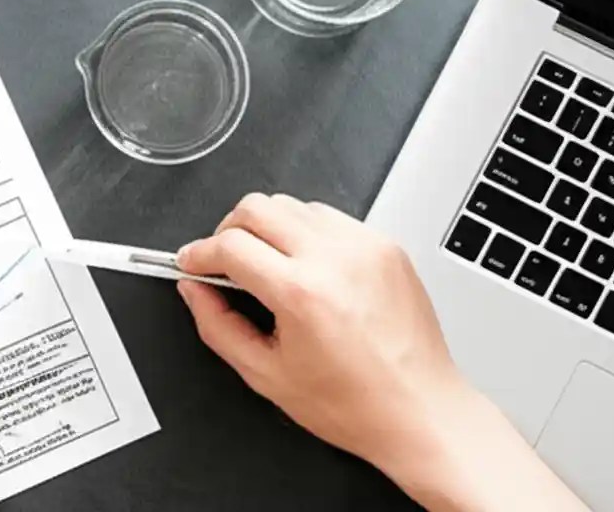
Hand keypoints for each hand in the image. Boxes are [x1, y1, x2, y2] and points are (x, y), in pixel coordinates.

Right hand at [177, 194, 585, 511]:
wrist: (421, 410)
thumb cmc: (354, 404)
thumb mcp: (266, 375)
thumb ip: (218, 326)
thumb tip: (195, 290)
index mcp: (302, 293)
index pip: (230, 244)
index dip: (199, 253)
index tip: (192, 263)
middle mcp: (335, 259)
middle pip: (257, 207)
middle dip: (228, 230)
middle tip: (224, 262)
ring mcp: (365, 246)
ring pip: (292, 205)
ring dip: (268, 228)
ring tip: (268, 266)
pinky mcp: (385, 245)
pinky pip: (330, 217)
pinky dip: (306, 233)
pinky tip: (306, 267)